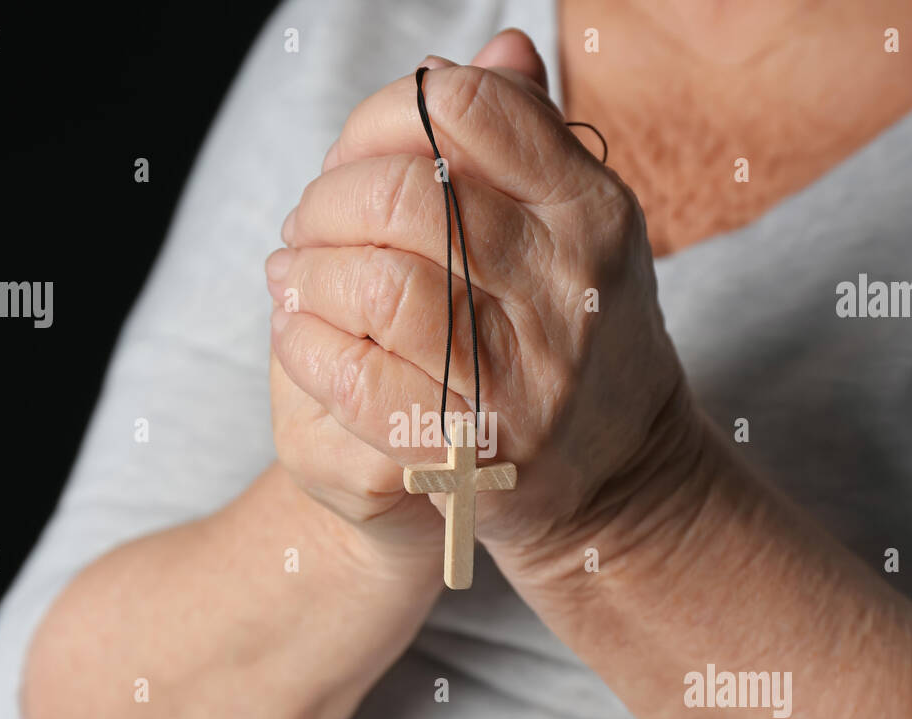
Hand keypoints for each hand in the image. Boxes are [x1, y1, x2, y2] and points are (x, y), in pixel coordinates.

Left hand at [267, 31, 706, 583]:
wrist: (615, 479)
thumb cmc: (576, 336)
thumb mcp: (580, 231)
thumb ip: (533, 139)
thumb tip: (497, 45)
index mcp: (591, 213)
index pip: (472, 110)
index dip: (389, 115)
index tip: (362, 152)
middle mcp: (565, 288)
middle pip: (405, 195)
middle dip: (329, 201)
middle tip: (310, 224)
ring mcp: (522, 375)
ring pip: (377, 284)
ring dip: (308, 272)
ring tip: (296, 278)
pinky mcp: (469, 448)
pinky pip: (354, 375)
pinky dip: (302, 342)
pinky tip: (298, 332)